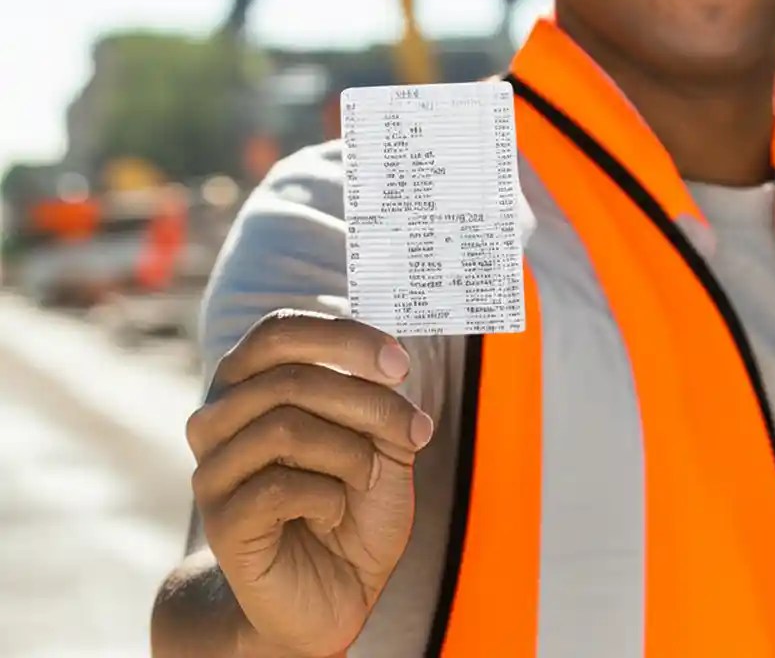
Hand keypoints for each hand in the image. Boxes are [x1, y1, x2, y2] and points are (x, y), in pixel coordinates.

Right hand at [186, 310, 432, 656]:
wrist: (333, 591)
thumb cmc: (353, 507)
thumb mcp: (382, 445)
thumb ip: (380, 401)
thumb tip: (391, 366)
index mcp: (252, 385)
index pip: (278, 331)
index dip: (342, 338)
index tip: (400, 364)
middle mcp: (219, 418)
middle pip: (291, 378)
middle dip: (369, 402)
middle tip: (413, 432)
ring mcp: (214, 470)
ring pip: (285, 427)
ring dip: (351, 453)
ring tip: (366, 479)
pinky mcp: (221, 521)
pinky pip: (279, 487)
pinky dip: (328, 497)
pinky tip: (334, 513)